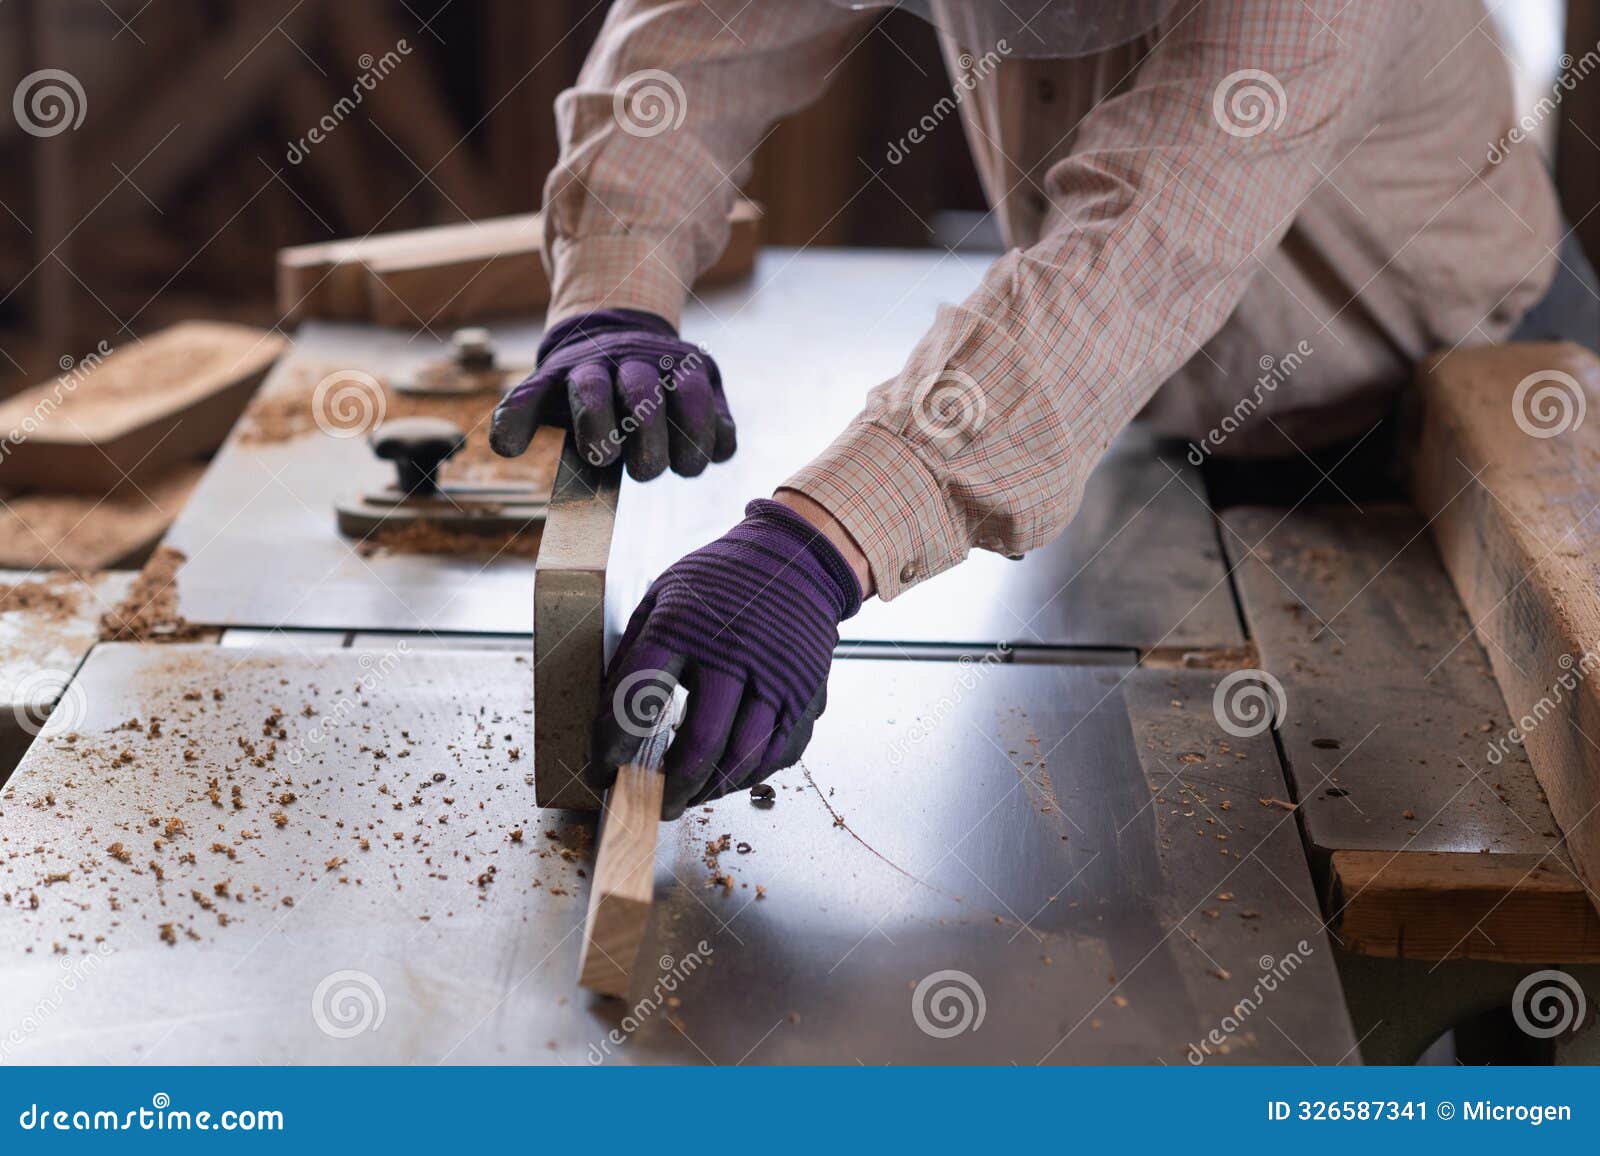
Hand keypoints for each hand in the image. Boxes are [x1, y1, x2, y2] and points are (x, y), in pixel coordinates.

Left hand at [489, 308, 735, 479]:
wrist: (623, 333)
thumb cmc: (580, 381)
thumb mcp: (545, 387)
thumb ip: (519, 412)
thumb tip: (503, 447)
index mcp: (590, 366)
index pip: (591, 390)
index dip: (595, 424)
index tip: (599, 456)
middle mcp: (636, 361)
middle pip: (643, 394)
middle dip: (646, 441)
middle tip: (644, 471)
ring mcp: (677, 367)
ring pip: (692, 399)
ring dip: (690, 443)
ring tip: (684, 469)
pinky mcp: (710, 380)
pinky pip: (723, 415)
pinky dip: (720, 440)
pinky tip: (707, 456)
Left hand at [591, 499, 862, 817]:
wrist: (797, 556)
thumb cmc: (721, 579)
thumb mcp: (663, 594)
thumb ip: (636, 648)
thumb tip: (608, 711)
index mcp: (685, 627)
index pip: (638, 697)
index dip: (613, 742)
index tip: (603, 767)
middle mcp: (734, 654)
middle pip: (700, 743)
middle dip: (671, 787)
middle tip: (654, 803)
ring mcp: (777, 677)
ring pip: (746, 758)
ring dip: (713, 789)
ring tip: (691, 795)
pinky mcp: (807, 693)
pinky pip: (781, 753)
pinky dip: (753, 774)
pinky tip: (731, 774)